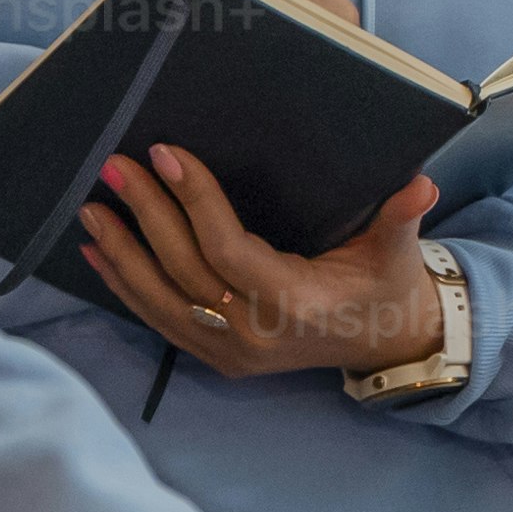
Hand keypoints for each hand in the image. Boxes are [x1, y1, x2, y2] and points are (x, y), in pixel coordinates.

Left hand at [77, 150, 446, 377]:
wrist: (385, 345)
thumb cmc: (386, 288)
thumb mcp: (398, 254)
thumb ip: (401, 218)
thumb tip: (421, 185)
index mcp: (293, 304)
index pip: (227, 248)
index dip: (193, 201)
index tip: (166, 154)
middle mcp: (253, 334)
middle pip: (182, 269)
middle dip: (144, 214)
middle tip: (115, 167)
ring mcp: (230, 352)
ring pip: (158, 300)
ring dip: (121, 252)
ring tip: (91, 208)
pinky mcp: (216, 357)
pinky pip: (159, 321)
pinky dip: (125, 287)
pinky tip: (98, 254)